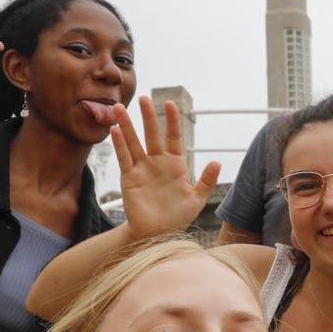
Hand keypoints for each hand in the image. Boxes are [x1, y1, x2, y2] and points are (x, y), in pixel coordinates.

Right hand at [111, 95, 220, 237]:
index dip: (172, 121)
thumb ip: (207, 181)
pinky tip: (115, 130)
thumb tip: (216, 162)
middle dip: (148, 116)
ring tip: (119, 108)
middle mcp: (158, 163)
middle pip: (152, 134)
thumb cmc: (178, 217)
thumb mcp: (197, 199)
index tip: (170, 103)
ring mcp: (142, 169)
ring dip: (127, 126)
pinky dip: (119, 144)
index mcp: (176, 165)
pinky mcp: (130, 178)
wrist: (158, 233)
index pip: (174, 137)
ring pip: (134, 142)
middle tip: (143, 98)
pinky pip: (124, 158)